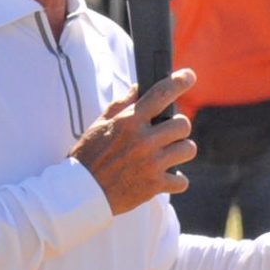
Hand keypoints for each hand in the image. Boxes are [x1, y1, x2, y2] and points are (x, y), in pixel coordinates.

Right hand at [72, 70, 197, 214]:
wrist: (81, 192)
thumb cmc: (88, 156)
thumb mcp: (100, 125)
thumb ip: (122, 105)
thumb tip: (139, 88)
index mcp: (129, 121)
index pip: (160, 94)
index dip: (178, 82)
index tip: (189, 76)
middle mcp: (143, 140)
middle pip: (183, 124)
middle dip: (178, 127)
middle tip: (167, 133)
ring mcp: (151, 163)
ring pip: (188, 149)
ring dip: (180, 151)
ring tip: (167, 155)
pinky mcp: (154, 185)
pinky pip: (181, 180)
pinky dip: (175, 181)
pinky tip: (163, 177)